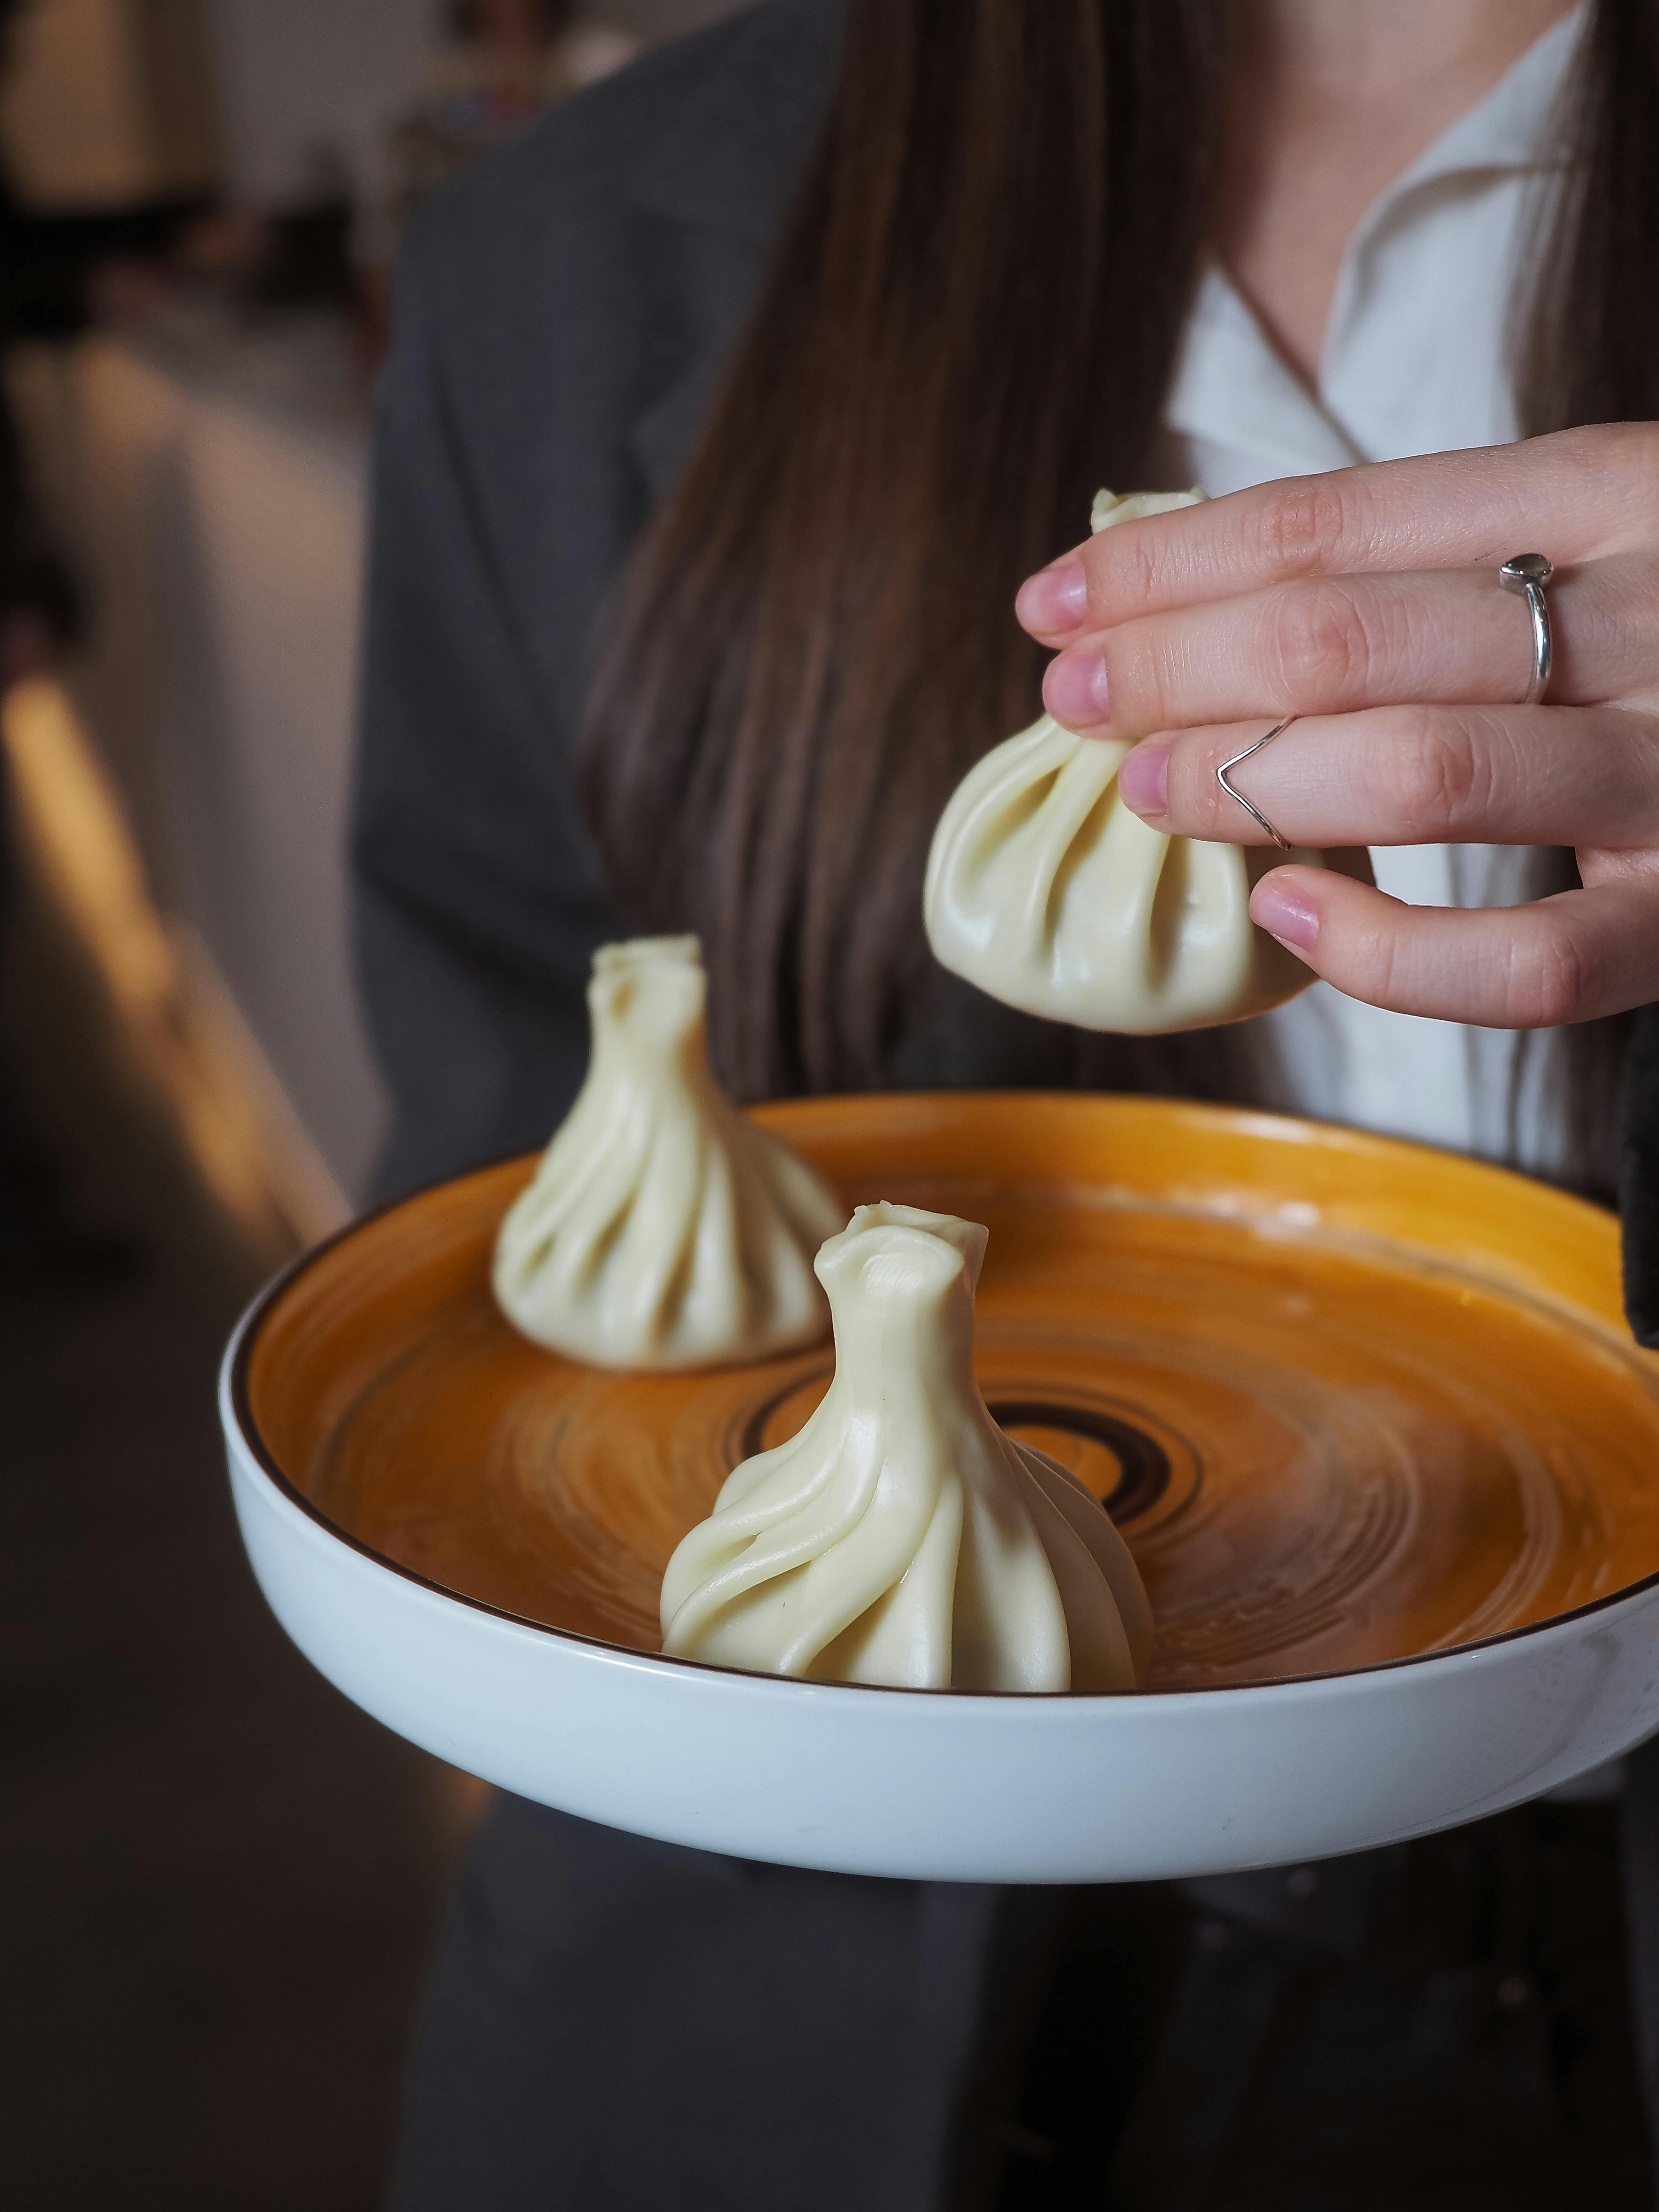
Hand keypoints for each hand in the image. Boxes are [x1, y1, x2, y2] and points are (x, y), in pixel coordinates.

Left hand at [1014, 425, 1658, 1028]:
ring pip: (1421, 771)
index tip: (1057, 599)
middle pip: (1349, 637)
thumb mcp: (1582, 535)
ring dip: (1242, 779)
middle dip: (1174, 668)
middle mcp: (1651, 612)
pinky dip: (1384, 951)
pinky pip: (1521, 962)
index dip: (1170, 563)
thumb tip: (1189, 599)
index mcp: (1612, 487)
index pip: (1335, 518)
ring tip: (1140, 784)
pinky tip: (1284, 912)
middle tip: (1070, 697)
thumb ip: (1434, 557)